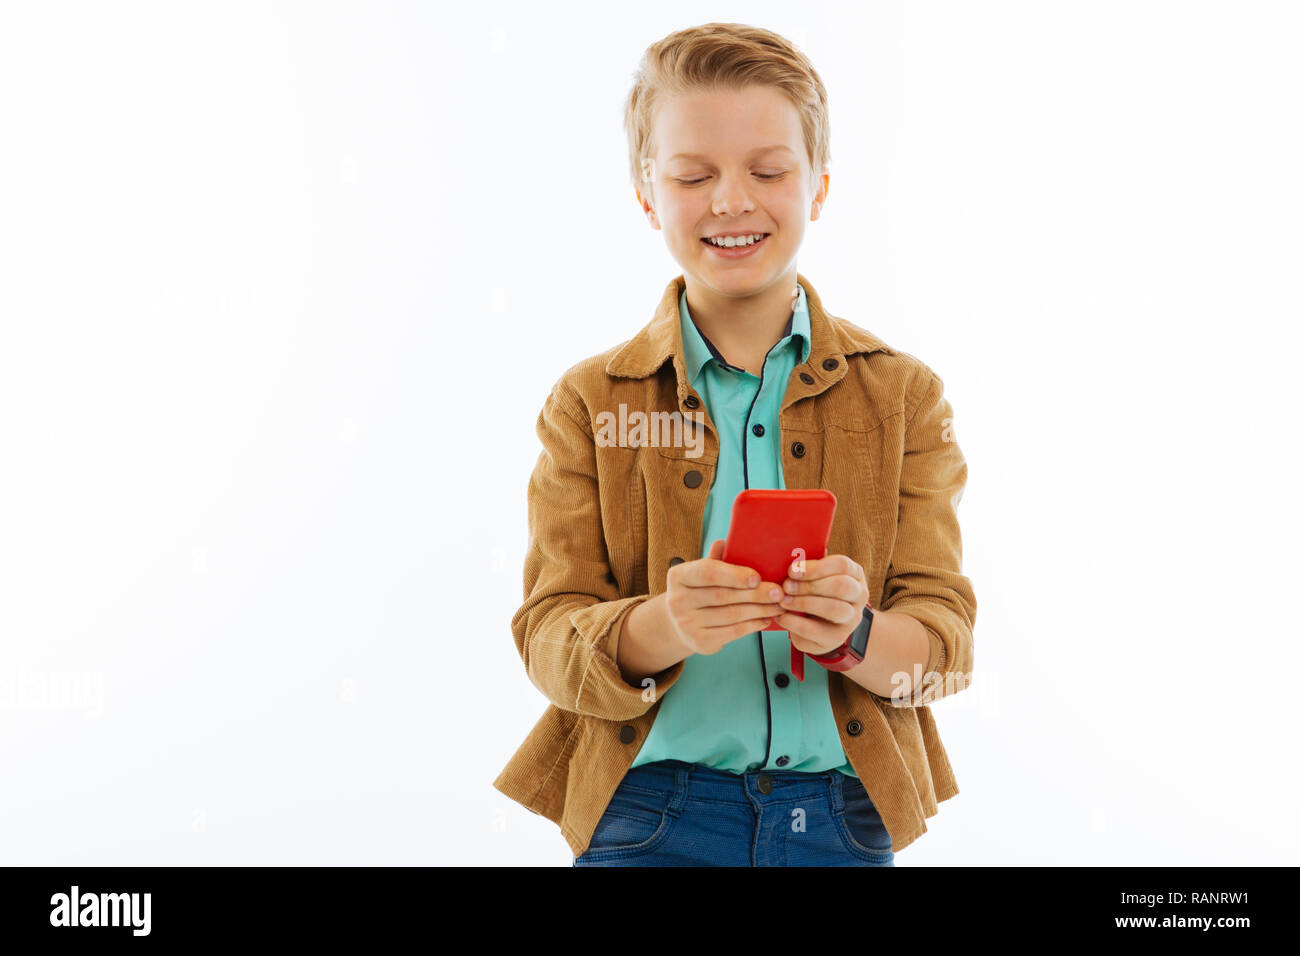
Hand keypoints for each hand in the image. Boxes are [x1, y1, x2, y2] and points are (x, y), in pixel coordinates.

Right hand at [664, 539, 785, 656]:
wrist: (681, 623)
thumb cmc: (699, 591)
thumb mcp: (703, 573)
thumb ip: (715, 559)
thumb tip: (724, 542)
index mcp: (678, 576)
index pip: (708, 572)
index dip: (734, 575)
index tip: (757, 578)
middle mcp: (677, 601)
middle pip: (723, 595)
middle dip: (755, 594)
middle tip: (778, 592)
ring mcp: (686, 624)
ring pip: (732, 615)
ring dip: (760, 610)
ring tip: (778, 606)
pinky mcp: (699, 642)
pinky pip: (733, 632)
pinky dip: (753, 625)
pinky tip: (765, 619)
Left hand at [772, 553, 869, 656]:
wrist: (825, 626)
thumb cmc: (817, 592)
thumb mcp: (817, 577)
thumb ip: (808, 568)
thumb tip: (788, 555)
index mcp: (855, 574)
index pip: (842, 565)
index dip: (816, 567)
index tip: (792, 570)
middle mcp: (858, 596)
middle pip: (841, 586)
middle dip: (809, 586)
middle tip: (786, 586)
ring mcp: (850, 619)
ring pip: (833, 609)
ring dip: (803, 603)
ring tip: (783, 601)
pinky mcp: (835, 639)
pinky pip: (815, 631)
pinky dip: (794, 623)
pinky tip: (782, 616)